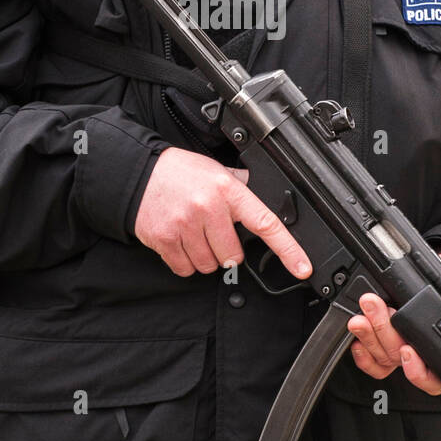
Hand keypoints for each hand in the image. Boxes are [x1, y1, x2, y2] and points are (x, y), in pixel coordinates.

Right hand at [134, 147, 312, 280]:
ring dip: (205, 257)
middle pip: (233, 256)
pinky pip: (186, 269)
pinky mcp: (165, 240)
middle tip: (212, 231)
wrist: (138, 172)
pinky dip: (185, 262)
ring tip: (194, 234)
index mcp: (227, 190)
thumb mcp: (216, 171)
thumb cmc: (180, 172)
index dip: (287, 249)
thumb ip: (241, 186)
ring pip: (210, 266)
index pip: (265, 223)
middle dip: (225, 249)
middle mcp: (208, 208)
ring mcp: (185, 225)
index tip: (302, 267)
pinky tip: (180, 241)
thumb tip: (268, 195)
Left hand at [347, 250, 440, 395]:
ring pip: (381, 357)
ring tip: (361, 315)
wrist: (429, 277)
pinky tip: (356, 337)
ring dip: (368, 336)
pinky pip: (370, 361)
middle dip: (383, 332)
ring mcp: (397, 351)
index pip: (434, 377)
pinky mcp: (380, 345)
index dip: (419, 371)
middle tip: (375, 306)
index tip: (408, 350)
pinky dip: (361, 353)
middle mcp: (419, 354)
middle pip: (398, 358)